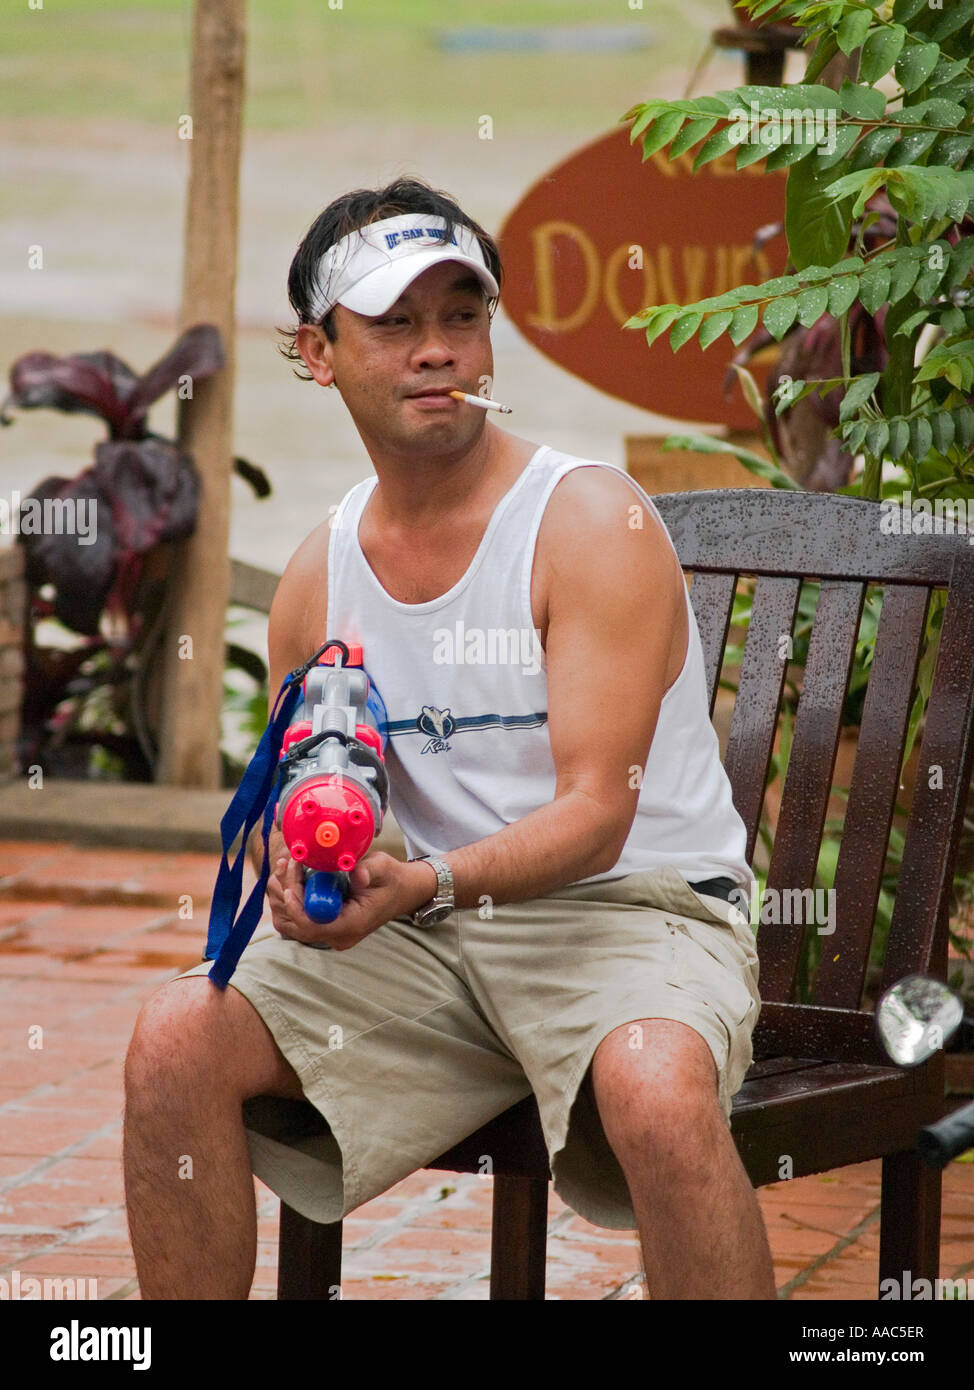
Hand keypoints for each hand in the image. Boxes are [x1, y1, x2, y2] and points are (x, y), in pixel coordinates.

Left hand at [267, 851, 428, 950]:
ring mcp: (331, 933)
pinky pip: (299, 918)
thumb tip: (356, 874)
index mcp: (352, 924)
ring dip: (283, 895)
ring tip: (285, 865)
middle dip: (286, 894)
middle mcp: (338, 935)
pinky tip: (289, 876)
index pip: (313, 928)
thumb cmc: (392, 878)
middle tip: (286, 863)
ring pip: (293, 923)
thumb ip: (369, 870)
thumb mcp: (383, 868)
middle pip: (297, 925)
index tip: (292, 886)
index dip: (296, 909)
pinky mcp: (326, 925)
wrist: (401, 891)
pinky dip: (290, 898)